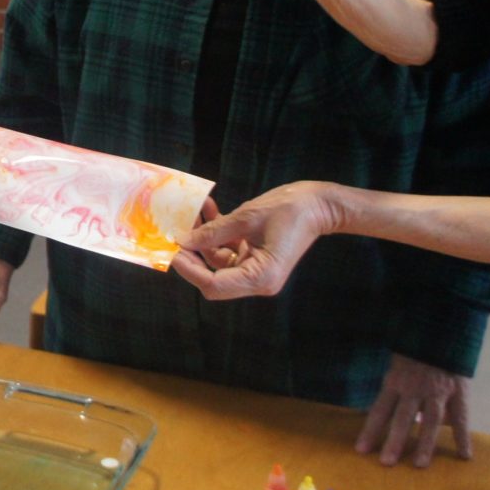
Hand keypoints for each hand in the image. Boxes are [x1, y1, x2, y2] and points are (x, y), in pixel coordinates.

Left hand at [172, 181, 337, 298]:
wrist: (318, 203)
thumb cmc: (289, 209)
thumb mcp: (246, 218)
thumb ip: (213, 231)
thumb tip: (183, 240)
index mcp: (261, 278)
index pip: (213, 286)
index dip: (189, 269)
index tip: (172, 250)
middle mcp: (257, 280)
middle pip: (212, 277)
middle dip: (192, 255)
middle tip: (174, 233)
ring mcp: (255, 269)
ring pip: (216, 261)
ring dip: (201, 238)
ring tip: (192, 211)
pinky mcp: (254, 256)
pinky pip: (226, 250)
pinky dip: (216, 233)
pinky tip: (209, 209)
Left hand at [356, 353, 473, 467]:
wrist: (440, 333)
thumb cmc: (413, 353)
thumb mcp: (396, 367)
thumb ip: (393, 393)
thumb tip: (388, 418)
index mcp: (394, 382)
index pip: (379, 410)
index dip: (370, 430)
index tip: (360, 450)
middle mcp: (414, 389)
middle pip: (402, 418)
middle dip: (393, 441)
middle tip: (386, 463)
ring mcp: (437, 391)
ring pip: (430, 421)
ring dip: (425, 444)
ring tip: (418, 465)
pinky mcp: (458, 392)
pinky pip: (462, 417)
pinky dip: (463, 436)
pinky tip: (464, 455)